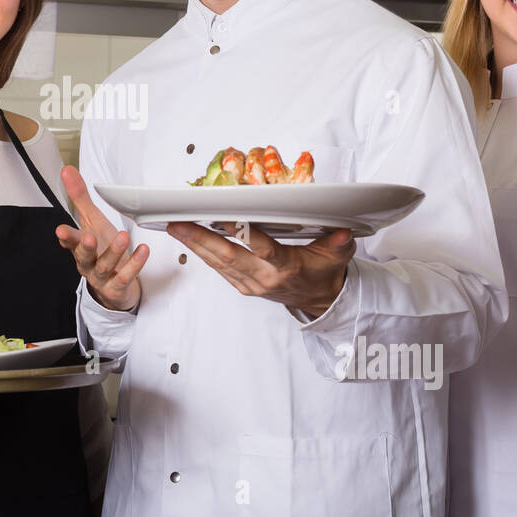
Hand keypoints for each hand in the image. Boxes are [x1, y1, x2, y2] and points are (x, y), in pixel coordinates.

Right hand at [54, 166, 148, 311]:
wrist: (114, 284)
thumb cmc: (101, 248)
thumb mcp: (92, 222)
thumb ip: (79, 197)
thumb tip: (67, 171)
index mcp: (79, 246)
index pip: (69, 242)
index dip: (65, 237)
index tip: (61, 230)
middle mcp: (88, 263)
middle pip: (83, 257)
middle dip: (85, 247)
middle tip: (89, 237)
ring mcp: (102, 277)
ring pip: (105, 266)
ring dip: (114, 252)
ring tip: (123, 237)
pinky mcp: (117, 287)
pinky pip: (125, 277)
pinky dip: (134, 264)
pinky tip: (142, 250)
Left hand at [166, 221, 353, 317]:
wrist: (320, 300)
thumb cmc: (326, 272)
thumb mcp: (338, 255)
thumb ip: (339, 243)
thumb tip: (342, 231)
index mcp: (286, 267)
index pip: (261, 248)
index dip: (241, 232)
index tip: (223, 216)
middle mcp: (264, 277)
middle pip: (227, 256)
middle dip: (200, 239)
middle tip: (178, 222)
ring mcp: (251, 284)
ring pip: (218, 263)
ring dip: (195, 245)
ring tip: (175, 226)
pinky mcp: (243, 286)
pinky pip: (219, 268)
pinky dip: (202, 253)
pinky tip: (189, 239)